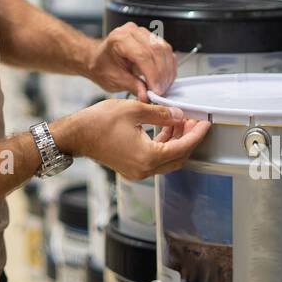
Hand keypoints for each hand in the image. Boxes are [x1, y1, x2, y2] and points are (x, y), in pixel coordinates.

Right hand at [55, 98, 209, 180]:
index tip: (205, 122)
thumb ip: (161, 114)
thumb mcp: (135, 110)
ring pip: (168, 160)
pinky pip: (156, 159)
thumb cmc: (99, 122)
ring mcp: (138, 171)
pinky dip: (164, 145)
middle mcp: (145, 169)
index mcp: (148, 157)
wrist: (76, 135)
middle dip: (190, 138)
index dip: (197, 134)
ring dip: (177, 142)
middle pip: (179, 157)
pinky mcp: (132, 168)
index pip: (183, 147)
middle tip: (195, 121)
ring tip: (181, 121)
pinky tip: (166, 128)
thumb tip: (179, 115)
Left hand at [84, 22, 176, 101]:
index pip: (143, 55)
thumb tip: (147, 96)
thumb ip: (132, 86)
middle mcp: (133, 31)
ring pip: (165, 50)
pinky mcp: (152, 38)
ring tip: (164, 87)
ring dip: (167, 71)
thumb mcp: (113, 79)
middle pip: (156, 50)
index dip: (152, 74)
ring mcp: (143, 33)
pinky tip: (165, 79)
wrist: (98, 59)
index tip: (156, 91)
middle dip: (162, 74)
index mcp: (119, 38)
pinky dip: (169, 66)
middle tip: (161, 92)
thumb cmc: (102, 66)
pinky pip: (166, 51)